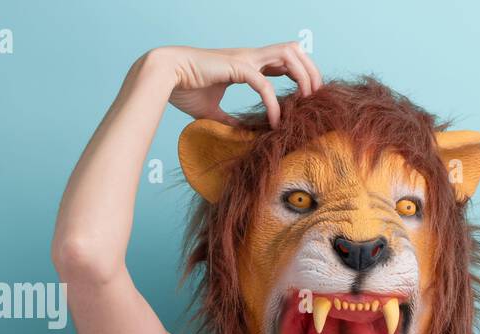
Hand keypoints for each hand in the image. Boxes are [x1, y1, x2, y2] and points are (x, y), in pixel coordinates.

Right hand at [153, 43, 322, 127]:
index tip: (305, 97)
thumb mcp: (212, 110)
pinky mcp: (236, 67)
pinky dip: (274, 103)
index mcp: (246, 63)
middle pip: (293, 51)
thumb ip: (230, 120)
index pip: (283, 60)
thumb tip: (240, 135)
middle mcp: (249, 57)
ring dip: (302, 76)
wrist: (163, 77)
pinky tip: (275, 121)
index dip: (299, 74)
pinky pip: (264, 84)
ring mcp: (244, 59)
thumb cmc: (183, 89)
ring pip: (287, 55)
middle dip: (310, 70)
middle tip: (315, 97)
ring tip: (305, 101)